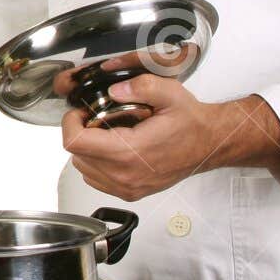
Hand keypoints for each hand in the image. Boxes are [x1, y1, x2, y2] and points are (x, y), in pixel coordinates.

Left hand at [61, 76, 279, 200]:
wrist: (210, 145)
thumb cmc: (191, 123)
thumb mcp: (170, 94)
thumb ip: (141, 86)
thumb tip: (114, 91)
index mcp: (130, 152)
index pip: (75, 143)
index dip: (69, 123)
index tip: (78, 112)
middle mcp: (126, 175)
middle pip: (76, 156)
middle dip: (79, 133)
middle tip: (92, 118)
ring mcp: (128, 188)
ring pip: (83, 170)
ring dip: (87, 150)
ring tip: (104, 133)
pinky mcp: (131, 193)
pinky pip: (97, 181)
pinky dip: (96, 164)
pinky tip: (112, 148)